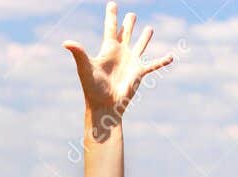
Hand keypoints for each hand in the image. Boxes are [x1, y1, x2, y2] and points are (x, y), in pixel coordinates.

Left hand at [64, 2, 173, 131]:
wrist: (104, 106)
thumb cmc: (93, 88)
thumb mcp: (85, 68)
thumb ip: (79, 53)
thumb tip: (66, 42)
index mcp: (108, 49)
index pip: (111, 27)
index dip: (112, 15)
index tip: (113, 3)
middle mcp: (120, 53)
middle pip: (126, 34)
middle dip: (129, 24)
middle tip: (132, 14)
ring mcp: (130, 62)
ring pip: (140, 46)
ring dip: (145, 38)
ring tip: (149, 28)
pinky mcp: (139, 73)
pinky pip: (153, 65)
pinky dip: (162, 61)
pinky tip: (171, 56)